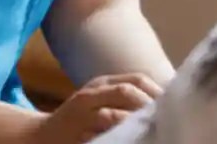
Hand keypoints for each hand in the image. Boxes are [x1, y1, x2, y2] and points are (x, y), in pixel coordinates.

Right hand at [26, 73, 161, 143]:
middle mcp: (91, 93)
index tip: (175, 104)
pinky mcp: (77, 133)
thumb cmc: (79, 121)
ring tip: (154, 130)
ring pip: (114, 114)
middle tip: (168, 118)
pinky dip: (118, 137)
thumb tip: (163, 104)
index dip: (158, 90)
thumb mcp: (100, 102)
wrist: (40, 136)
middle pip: (127, 91)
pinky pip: (101, 135)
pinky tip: (131, 139)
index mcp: (102, 83)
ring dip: (136, 122)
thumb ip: (125, 100)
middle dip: (150, 104)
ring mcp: (82, 114)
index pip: (137, 79)